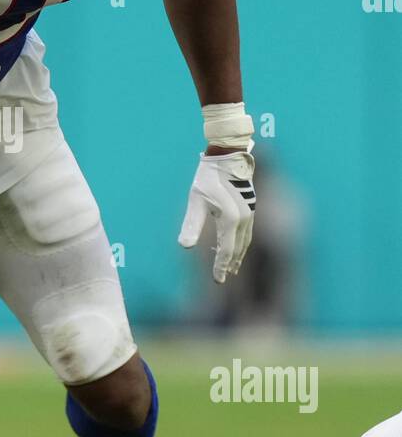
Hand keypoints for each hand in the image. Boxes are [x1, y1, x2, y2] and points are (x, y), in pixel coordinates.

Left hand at [178, 150, 255, 283]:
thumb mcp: (196, 200)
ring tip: (232, 267)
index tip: (217, 281)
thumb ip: (192, 224)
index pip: (226, 250)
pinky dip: (242, 243)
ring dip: (239, 255)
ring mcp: (250, 213)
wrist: (228, 156)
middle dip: (230, 264)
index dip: (221, 267)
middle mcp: (244, 218)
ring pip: (246, 241)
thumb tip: (184, 246)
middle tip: (223, 278)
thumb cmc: (209, 177)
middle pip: (238, 249)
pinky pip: (248, 232)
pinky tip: (236, 245)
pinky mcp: (251, 207)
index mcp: (230, 219)